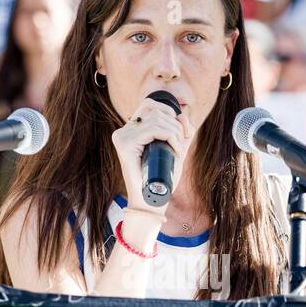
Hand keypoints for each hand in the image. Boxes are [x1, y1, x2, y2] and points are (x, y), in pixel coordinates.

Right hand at [111, 96, 192, 215]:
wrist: (152, 201)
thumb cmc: (162, 178)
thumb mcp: (175, 150)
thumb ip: (181, 132)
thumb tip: (183, 114)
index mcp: (131, 131)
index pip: (149, 105)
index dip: (169, 112)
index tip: (179, 132)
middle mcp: (123, 131)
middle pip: (155, 110)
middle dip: (176, 125)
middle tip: (181, 145)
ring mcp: (122, 137)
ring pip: (156, 119)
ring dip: (175, 133)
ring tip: (178, 150)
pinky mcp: (125, 144)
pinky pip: (153, 129)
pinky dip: (170, 137)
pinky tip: (175, 150)